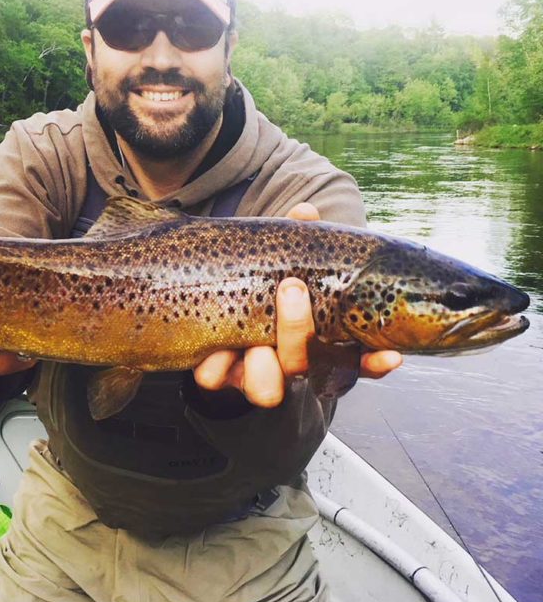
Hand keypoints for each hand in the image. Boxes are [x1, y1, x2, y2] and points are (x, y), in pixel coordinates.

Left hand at [193, 202, 402, 406]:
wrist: (209, 310)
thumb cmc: (260, 283)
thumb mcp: (278, 260)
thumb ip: (295, 241)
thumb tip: (305, 212)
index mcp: (314, 340)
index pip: (356, 361)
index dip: (374, 363)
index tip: (392, 355)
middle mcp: (289, 362)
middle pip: (306, 365)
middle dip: (300, 330)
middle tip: (292, 288)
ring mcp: (254, 373)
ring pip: (267, 390)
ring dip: (263, 366)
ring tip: (253, 340)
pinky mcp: (218, 376)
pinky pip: (215, 381)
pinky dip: (215, 365)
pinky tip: (216, 348)